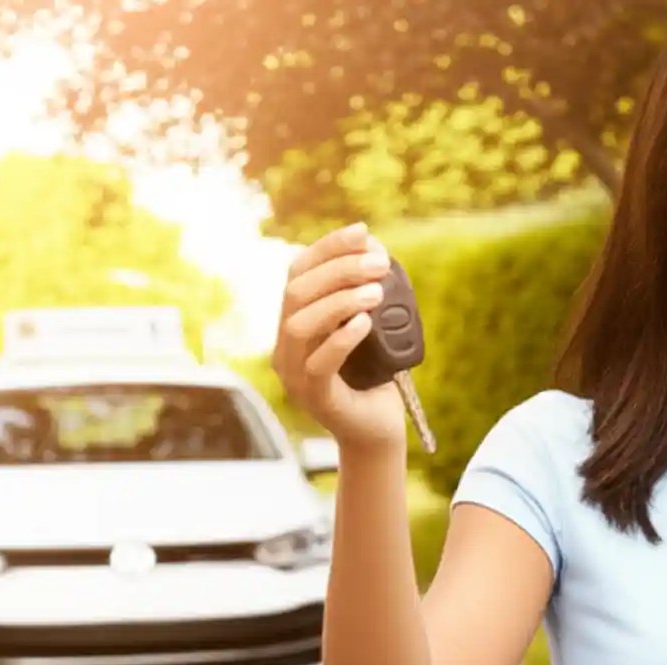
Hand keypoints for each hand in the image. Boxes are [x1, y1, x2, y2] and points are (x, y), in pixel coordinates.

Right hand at [273, 222, 406, 449]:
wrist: (377, 431)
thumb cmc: (374, 377)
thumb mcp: (371, 328)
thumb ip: (366, 294)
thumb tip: (375, 249)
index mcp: (294, 322)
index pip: (298, 272)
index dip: (328, 247)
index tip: (363, 232)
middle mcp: (286, 345)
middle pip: (297, 292)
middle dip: (340, 270)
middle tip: (380, 264)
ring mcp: (293, 374)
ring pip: (300, 324)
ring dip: (340, 300)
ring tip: (377, 293)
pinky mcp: (314, 397)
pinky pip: (316, 364)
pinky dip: (341, 339)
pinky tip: (364, 324)